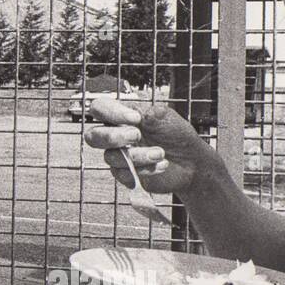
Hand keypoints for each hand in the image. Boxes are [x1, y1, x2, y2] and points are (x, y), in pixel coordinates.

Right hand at [84, 99, 217, 195]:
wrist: (191, 162)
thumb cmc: (176, 135)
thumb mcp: (166, 116)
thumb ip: (149, 113)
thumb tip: (137, 113)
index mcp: (121, 116)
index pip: (99, 109)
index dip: (110, 112)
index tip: (136, 118)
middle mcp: (115, 136)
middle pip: (93, 137)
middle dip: (113, 137)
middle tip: (137, 135)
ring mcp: (119, 157)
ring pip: (111, 157)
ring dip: (138, 155)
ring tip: (160, 153)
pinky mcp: (125, 175)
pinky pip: (124, 174)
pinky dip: (145, 169)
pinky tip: (162, 165)